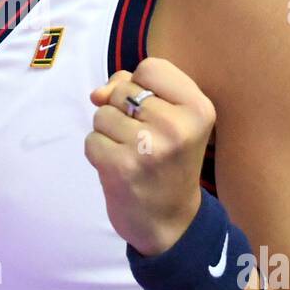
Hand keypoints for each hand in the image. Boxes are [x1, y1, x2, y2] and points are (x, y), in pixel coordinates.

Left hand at [84, 57, 215, 256]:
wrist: (170, 222)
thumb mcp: (170, 119)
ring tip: (131, 155)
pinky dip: (98, 153)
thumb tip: (98, 93)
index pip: (150, 67)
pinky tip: (119, 169)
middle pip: (122, 90)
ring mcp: (149, 147)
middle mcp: (177, 126)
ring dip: (108, 134)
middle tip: (144, 142)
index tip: (153, 112)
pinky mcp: (122, 167)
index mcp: (198, 108)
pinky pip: (91, 140)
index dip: (140, 86)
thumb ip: (134, 89)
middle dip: (122, 112)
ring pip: (102, 114)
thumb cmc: (167, 163)